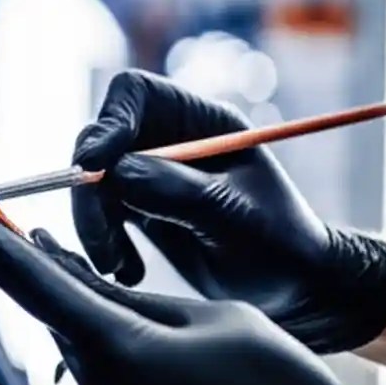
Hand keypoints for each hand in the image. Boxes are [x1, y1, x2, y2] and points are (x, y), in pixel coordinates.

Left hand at [0, 211, 385, 384]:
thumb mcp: (213, 319)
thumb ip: (128, 296)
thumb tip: (66, 274)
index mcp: (121, 355)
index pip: (37, 288)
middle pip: (60, 322)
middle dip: (52, 279)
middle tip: (28, 234)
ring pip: (87, 357)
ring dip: (98, 326)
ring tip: (140, 309)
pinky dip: (119, 363)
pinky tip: (153, 356)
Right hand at [72, 70, 385, 352]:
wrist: (293, 290)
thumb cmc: (281, 243)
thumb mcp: (235, 215)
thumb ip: (176, 190)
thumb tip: (113, 172)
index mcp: (201, 120)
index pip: (135, 94)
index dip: (108, 122)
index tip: (93, 166)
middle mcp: (169, 139)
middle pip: (100, 141)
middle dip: (92, 193)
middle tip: (103, 244)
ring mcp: (149, 173)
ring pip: (92, 183)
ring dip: (95, 226)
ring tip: (120, 269)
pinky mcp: (137, 208)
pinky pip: (99, 215)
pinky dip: (104, 244)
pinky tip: (129, 273)